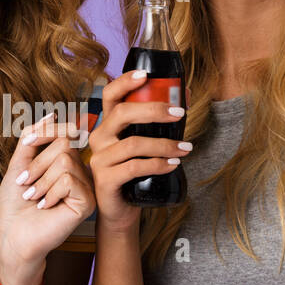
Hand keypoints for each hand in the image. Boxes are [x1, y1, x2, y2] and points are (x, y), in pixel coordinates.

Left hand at [0, 112, 95, 282]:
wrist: (14, 235)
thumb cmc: (15, 203)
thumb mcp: (19, 163)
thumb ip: (33, 138)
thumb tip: (52, 112)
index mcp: (66, 162)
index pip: (64, 132)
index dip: (45, 132)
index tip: (28, 146)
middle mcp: (80, 172)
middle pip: (64, 144)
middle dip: (38, 164)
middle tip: (26, 185)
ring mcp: (86, 187)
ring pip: (65, 161)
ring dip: (41, 181)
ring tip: (34, 198)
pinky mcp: (87, 202)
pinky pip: (69, 180)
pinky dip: (50, 192)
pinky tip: (46, 207)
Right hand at [88, 69, 192, 231]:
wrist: (122, 209)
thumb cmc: (135, 173)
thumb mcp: (145, 144)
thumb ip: (159, 122)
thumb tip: (185, 94)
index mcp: (108, 125)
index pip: (110, 95)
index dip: (125, 82)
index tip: (146, 75)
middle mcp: (100, 138)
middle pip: (123, 113)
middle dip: (154, 110)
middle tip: (179, 113)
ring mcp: (100, 159)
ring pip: (133, 143)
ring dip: (164, 144)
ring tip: (185, 149)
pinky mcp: (105, 180)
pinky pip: (134, 167)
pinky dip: (158, 164)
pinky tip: (172, 164)